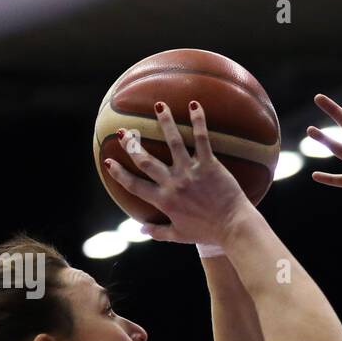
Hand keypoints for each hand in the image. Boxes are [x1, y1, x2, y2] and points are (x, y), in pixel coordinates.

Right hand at [103, 100, 252, 244]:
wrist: (233, 228)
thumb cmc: (208, 232)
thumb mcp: (180, 235)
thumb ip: (159, 232)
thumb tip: (141, 231)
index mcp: (163, 200)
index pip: (134, 185)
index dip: (119, 174)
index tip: (107, 162)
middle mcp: (173, 183)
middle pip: (145, 160)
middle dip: (131, 145)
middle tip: (123, 131)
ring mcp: (190, 172)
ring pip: (173, 142)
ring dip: (165, 122)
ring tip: (159, 105)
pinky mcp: (209, 164)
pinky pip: (201, 139)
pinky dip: (198, 121)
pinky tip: (194, 105)